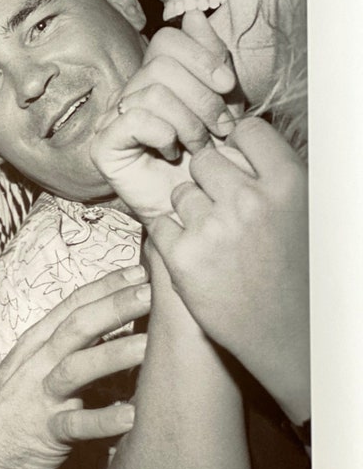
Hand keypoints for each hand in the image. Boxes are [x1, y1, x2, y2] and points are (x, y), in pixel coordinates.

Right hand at [0, 266, 149, 468]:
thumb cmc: (14, 407)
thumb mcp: (32, 366)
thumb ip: (66, 345)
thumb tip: (112, 324)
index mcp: (36, 344)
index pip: (72, 306)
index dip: (105, 287)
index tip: (140, 270)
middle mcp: (37, 364)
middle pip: (76, 327)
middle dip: (114, 307)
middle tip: (152, 292)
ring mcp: (39, 396)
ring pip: (76, 368)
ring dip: (112, 355)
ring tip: (149, 345)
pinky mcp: (45, 432)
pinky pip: (76, 424)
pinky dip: (103, 419)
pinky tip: (132, 415)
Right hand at [91, 10, 241, 220]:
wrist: (202, 209)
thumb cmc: (213, 161)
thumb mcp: (224, 102)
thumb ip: (211, 59)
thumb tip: (193, 16)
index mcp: (155, 79)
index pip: (168, 40)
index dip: (203, 57)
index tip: (229, 87)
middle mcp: (129, 95)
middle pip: (160, 65)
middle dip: (202, 97)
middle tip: (219, 130)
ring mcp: (112, 120)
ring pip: (151, 92)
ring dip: (188, 121)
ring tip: (199, 146)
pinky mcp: (103, 147)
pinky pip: (134, 119)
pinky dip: (163, 134)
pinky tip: (172, 153)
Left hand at [147, 116, 309, 424]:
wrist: (288, 337)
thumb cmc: (301, 273)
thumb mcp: (307, 214)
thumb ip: (277, 177)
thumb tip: (246, 139)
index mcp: (289, 183)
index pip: (247, 130)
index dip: (239, 145)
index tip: (239, 163)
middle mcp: (250, 200)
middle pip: (205, 160)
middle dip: (209, 180)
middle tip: (224, 209)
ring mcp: (212, 228)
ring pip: (180, 193)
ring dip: (189, 210)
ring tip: (216, 240)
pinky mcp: (181, 256)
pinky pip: (160, 224)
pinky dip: (171, 238)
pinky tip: (196, 257)